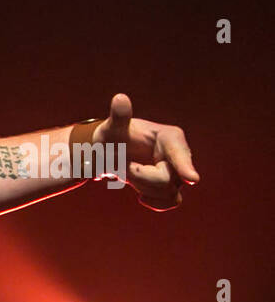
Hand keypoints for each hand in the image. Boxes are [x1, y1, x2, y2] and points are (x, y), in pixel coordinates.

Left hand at [92, 93, 198, 210]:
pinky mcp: (170, 186)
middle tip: (124, 168)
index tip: (191, 179)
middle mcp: (178, 154)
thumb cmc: (111, 138)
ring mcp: (176, 171)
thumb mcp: (112, 128)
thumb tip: (120, 99)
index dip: (184, 165)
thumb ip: (119, 116)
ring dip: (144, 188)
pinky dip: (156, 203)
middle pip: (169, 178)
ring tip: (130, 175)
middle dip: (142, 178)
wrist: (109, 154)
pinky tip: (140, 196)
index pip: (180, 153)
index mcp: (170, 137)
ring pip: (168, 192)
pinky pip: (171, 201)